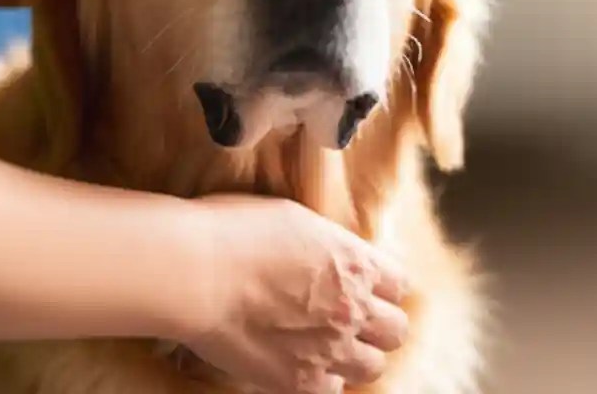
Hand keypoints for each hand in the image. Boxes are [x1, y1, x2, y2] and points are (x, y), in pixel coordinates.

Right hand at [182, 197, 409, 393]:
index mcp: (357, 263)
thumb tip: (336, 257)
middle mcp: (354, 308)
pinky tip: (303, 366)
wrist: (197, 272)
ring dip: (357, 357)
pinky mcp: (299, 380)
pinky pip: (332, 390)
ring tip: (332, 349)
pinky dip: (323, 381)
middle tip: (353, 322)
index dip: (383, 288)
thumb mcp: (298, 220)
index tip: (367, 290)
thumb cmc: (236, 232)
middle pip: (396, 330)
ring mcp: (330, 348)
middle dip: (378, 326)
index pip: (399, 285)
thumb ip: (330, 246)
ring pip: (373, 366)